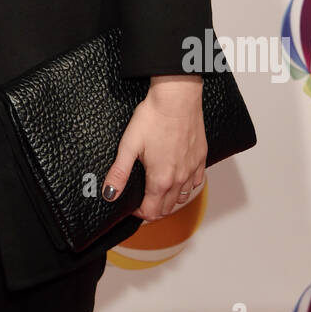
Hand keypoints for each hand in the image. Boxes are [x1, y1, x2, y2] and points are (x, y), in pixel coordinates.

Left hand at [101, 76, 205, 220]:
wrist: (177, 98)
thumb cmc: (153, 117)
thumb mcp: (128, 145)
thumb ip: (119, 173)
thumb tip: (109, 194)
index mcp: (161, 180)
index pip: (151, 212)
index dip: (139, 213)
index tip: (132, 206)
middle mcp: (179, 179)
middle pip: (168, 208)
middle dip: (153, 209)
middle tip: (142, 201)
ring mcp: (192, 169)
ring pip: (183, 197)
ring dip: (170, 201)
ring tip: (158, 192)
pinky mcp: (201, 158)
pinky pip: (196, 182)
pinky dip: (186, 186)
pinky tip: (178, 178)